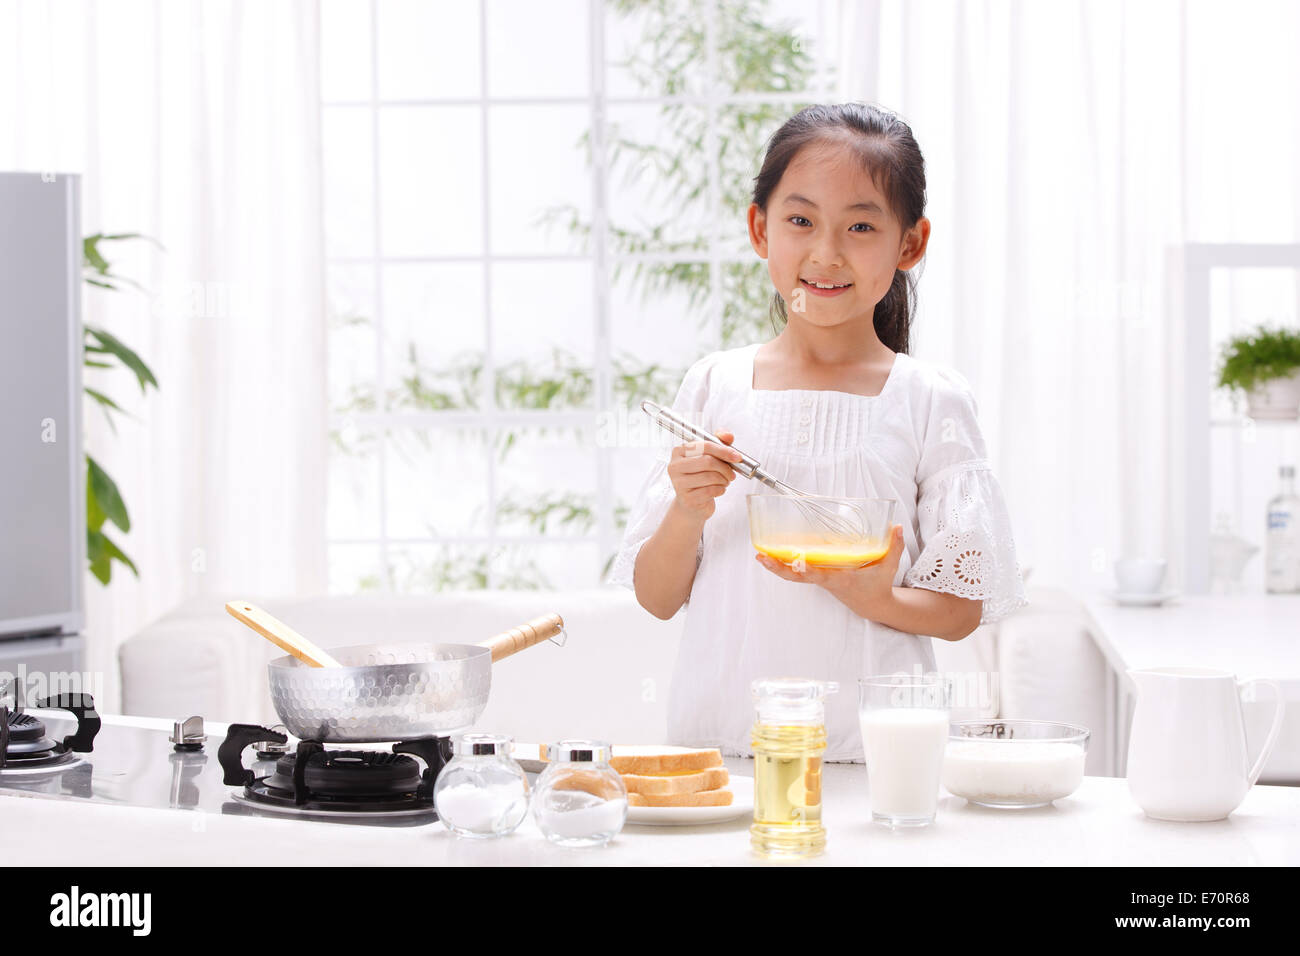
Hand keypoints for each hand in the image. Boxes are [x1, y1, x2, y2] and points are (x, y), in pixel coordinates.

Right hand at [667, 429, 741, 521]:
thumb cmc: (700, 476)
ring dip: (724, 480)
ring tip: (724, 481)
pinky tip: (718, 490)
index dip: (724, 451)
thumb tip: (728, 435)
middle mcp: (675, 466)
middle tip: (732, 473)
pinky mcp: (687, 498)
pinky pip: (711, 490)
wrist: (691, 503)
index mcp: (679, 451)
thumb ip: (719, 442)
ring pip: (711, 477)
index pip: (705, 446)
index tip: (737, 457)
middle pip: (708, 461)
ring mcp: (679, 483)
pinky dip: (720, 490)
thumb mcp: (709, 456)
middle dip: (725, 468)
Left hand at [755, 523, 904, 619]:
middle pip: (796, 577)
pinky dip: (784, 565)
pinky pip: (796, 573)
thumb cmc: (878, 585)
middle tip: (761, 557)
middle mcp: (826, 580)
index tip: (796, 564)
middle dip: (778, 568)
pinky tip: (772, 553)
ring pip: (793, 575)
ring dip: (776, 566)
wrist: (872, 605)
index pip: (821, 576)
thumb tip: (896, 525)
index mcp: (841, 579)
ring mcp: (819, 579)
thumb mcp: (889, 567)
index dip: (808, 571)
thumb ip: (893, 546)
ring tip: (759, 554)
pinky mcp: (818, 577)